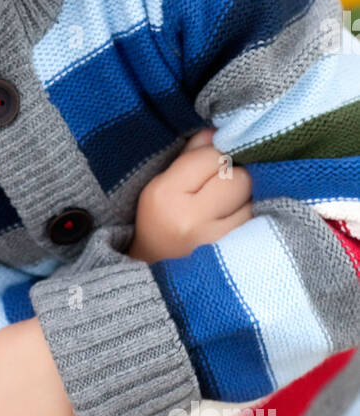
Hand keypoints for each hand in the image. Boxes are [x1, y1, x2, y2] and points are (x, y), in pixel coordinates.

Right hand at [128, 128, 252, 263]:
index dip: (217, 157)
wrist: (156, 285)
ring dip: (246, 200)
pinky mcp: (237, 258)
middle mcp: (189, 219)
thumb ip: (190, 156)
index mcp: (164, 195)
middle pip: (238, 177)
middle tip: (221, 192)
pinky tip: (238, 226)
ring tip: (228, 211)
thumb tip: (220, 131)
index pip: (212, 156)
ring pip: (254, 199)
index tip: (211, 168)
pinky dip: (253, 220)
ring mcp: (216, 242)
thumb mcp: (162, 188)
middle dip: (234, 178)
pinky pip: (259, 223)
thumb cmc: (160, 228)